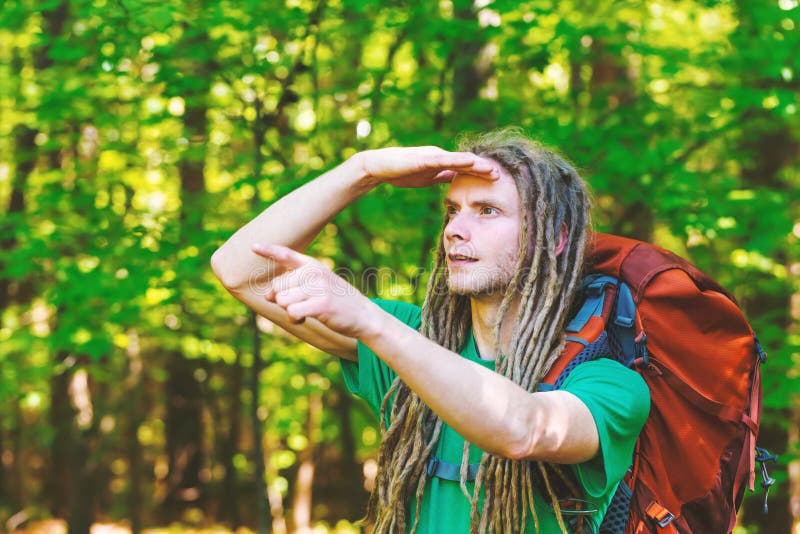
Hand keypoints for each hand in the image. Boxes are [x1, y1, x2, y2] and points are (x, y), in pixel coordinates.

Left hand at [252, 243, 377, 338]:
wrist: (362, 314)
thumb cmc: (335, 301)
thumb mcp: (317, 285)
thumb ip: (291, 287)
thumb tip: (266, 296)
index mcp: (312, 265)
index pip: (286, 254)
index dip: (268, 250)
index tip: (253, 246)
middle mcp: (314, 272)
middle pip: (277, 287)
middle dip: (284, 300)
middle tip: (303, 304)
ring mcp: (318, 286)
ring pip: (282, 300)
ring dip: (290, 311)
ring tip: (307, 311)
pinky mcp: (321, 303)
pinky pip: (292, 312)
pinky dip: (296, 318)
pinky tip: (307, 318)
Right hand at [355, 146, 499, 187]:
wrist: (378, 167)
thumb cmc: (400, 172)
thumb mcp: (426, 178)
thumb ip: (441, 177)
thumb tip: (455, 179)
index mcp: (441, 162)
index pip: (465, 168)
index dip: (481, 173)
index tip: (497, 179)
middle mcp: (440, 156)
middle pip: (466, 162)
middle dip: (484, 168)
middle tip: (502, 174)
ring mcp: (433, 155)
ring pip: (459, 160)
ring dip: (477, 164)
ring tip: (493, 169)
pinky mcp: (424, 158)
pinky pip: (445, 160)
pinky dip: (459, 160)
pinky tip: (470, 162)